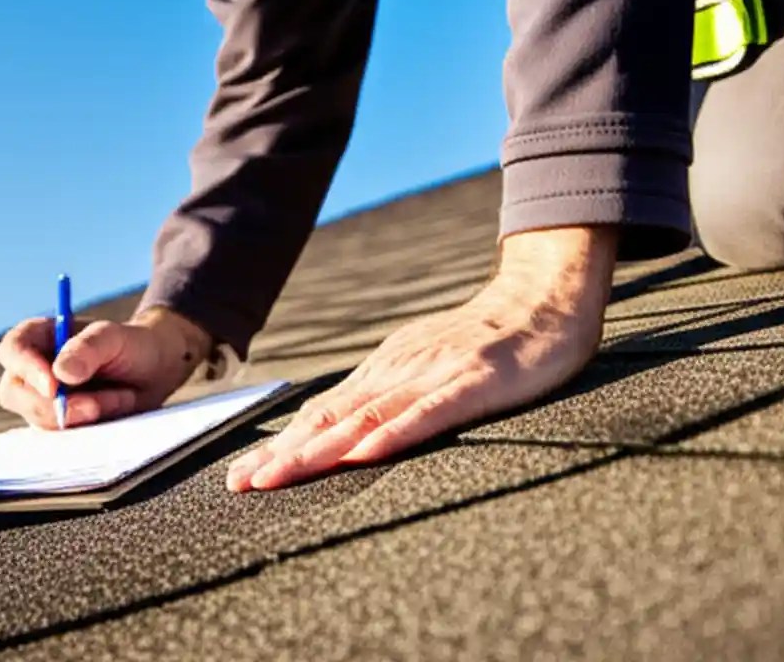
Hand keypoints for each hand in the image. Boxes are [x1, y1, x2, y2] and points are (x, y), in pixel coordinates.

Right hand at [0, 306, 212, 429]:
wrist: (154, 371)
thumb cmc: (131, 345)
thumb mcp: (115, 337)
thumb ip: (89, 348)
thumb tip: (60, 373)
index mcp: (38, 337)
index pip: (13, 351)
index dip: (26, 369)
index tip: (54, 387)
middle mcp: (32, 370)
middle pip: (14, 393)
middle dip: (54, 405)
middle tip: (95, 406)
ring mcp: (43, 400)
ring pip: (39, 420)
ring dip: (82, 416)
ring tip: (120, 397)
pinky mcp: (59, 424)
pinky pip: (60, 438)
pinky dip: (89, 430)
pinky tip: (115, 410)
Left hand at [226, 226, 618, 491]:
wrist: (544, 299)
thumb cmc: (489, 344)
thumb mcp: (428, 369)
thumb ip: (392, 400)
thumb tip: (348, 436)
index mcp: (385, 372)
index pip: (322, 415)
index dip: (280, 446)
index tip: (242, 477)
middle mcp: (397, 371)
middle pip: (330, 417)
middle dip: (282, 453)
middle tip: (239, 484)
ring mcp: (433, 374)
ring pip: (366, 416)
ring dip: (318, 449)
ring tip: (278, 476)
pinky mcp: (472, 382)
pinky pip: (428, 412)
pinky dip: (393, 433)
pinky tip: (363, 452)